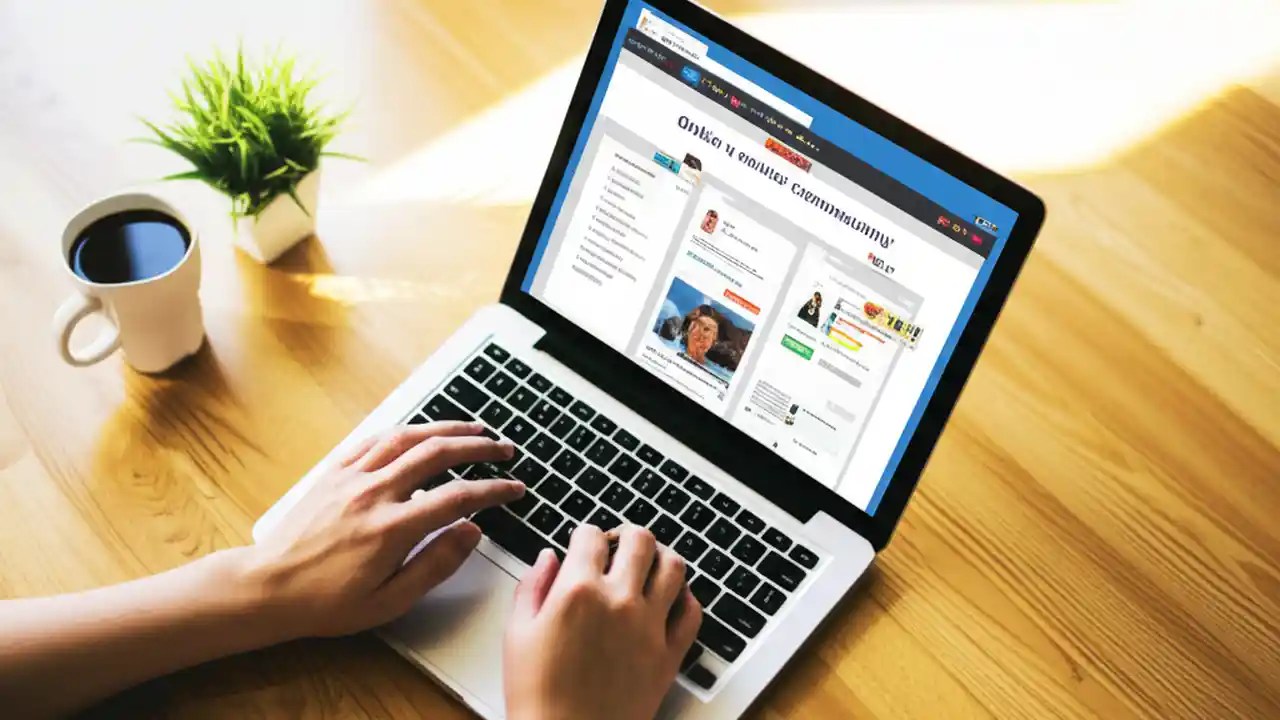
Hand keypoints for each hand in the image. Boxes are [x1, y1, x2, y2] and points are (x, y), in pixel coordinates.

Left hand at [245, 421, 524, 639]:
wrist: (268, 588)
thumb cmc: (326, 603)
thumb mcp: (389, 601)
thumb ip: (436, 564)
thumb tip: (471, 531)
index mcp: (392, 528)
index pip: (457, 497)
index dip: (492, 490)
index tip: (513, 489)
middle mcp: (374, 494)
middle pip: (438, 454)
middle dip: (478, 447)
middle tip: (504, 449)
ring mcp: (352, 478)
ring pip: (408, 437)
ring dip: (446, 428)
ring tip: (474, 429)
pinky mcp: (334, 472)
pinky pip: (376, 439)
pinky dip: (406, 430)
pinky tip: (422, 431)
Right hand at [504, 524, 702, 719]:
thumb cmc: (538, 697)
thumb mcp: (517, 635)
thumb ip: (532, 587)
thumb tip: (547, 558)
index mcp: (578, 592)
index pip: (590, 535)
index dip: (583, 534)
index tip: (582, 542)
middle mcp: (619, 601)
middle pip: (640, 539)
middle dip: (626, 535)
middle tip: (617, 547)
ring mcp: (649, 626)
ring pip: (673, 566)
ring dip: (660, 558)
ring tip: (646, 566)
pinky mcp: (669, 654)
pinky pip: (692, 612)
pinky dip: (684, 598)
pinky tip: (668, 600)